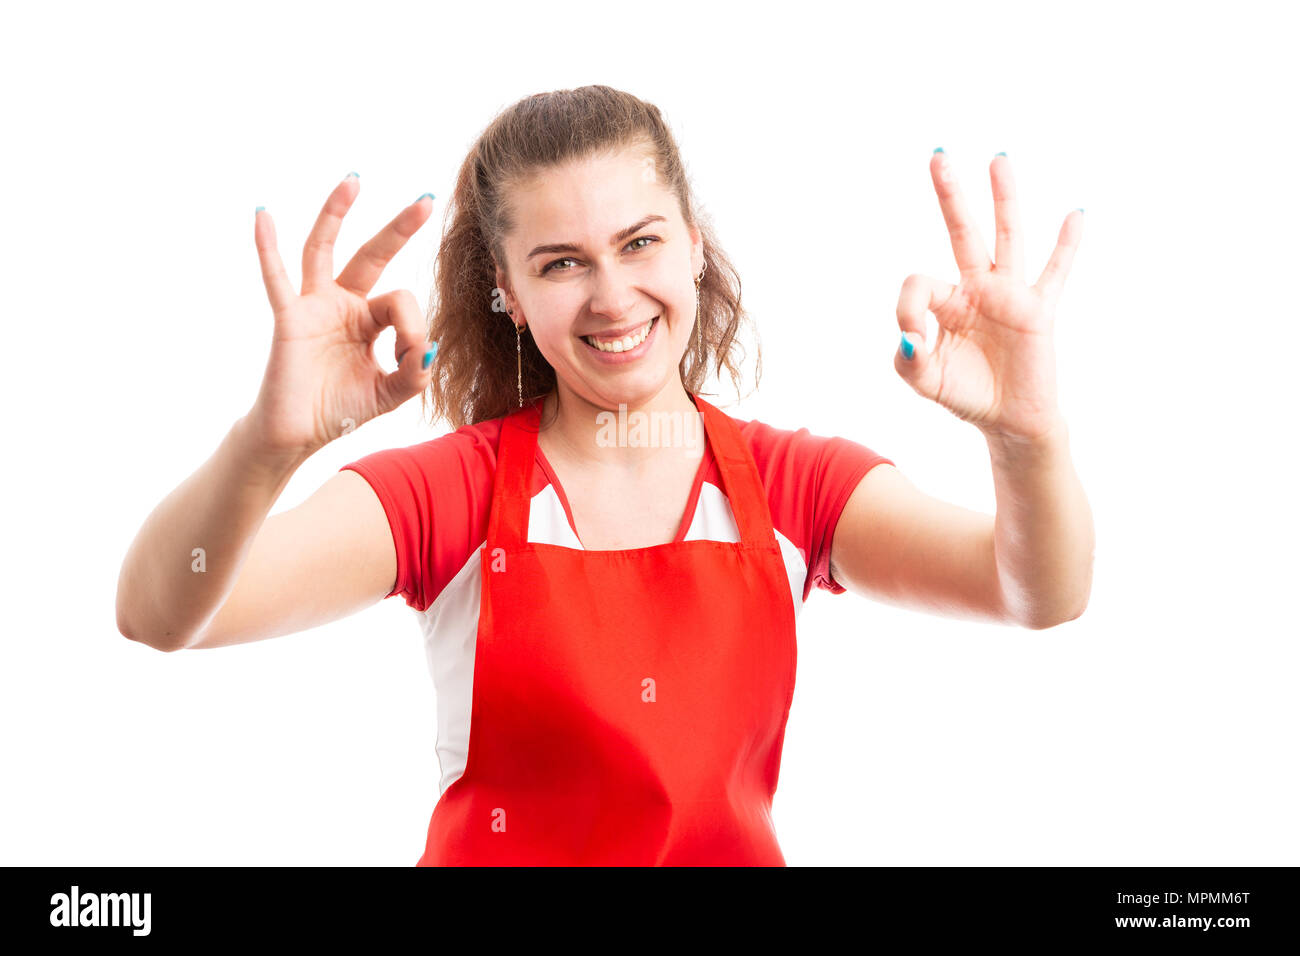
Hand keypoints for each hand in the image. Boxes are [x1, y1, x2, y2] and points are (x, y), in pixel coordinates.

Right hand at [244, 175, 435, 461]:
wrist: (299, 434)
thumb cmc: (342, 410)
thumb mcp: (391, 393)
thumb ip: (415, 372)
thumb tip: (428, 347)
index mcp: (369, 318)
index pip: (401, 299)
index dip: (412, 326)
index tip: (411, 355)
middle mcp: (342, 303)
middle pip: (372, 254)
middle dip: (399, 228)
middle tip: (426, 201)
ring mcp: (313, 306)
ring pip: (322, 249)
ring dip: (336, 214)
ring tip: (352, 182)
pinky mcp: (289, 318)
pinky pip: (276, 278)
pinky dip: (266, 247)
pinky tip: (262, 215)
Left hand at [894, 151, 1081, 442]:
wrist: (1008, 421)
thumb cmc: (965, 394)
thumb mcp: (923, 380)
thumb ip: (908, 359)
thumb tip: (910, 335)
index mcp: (944, 301)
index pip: (919, 282)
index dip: (908, 308)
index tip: (912, 337)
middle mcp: (976, 288)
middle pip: (961, 231)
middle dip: (949, 195)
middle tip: (937, 155)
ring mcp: (1009, 294)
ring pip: (1007, 237)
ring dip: (1003, 198)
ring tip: (998, 158)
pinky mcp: (1038, 311)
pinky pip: (1055, 273)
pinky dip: (1067, 246)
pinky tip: (1076, 214)